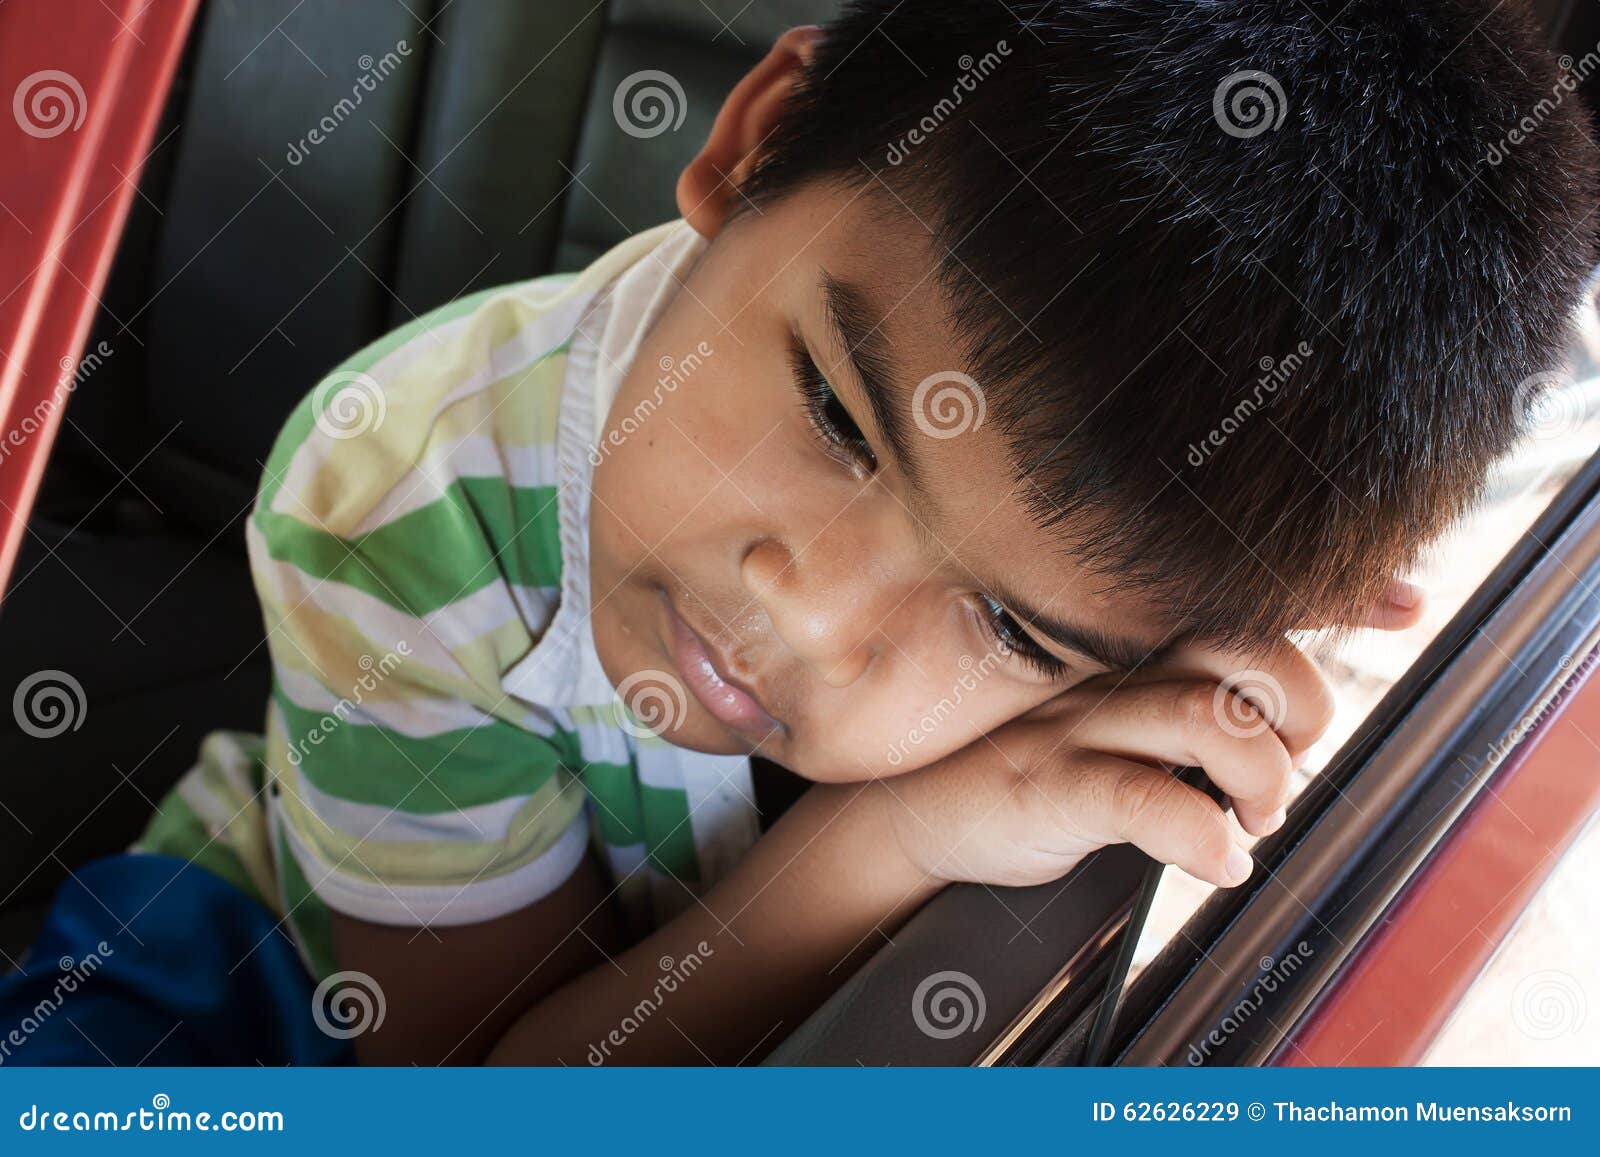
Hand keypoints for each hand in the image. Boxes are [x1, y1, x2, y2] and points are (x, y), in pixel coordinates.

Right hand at [872, 580, 1423, 890]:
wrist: (918, 809)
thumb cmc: (1033, 763)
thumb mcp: (1114, 720)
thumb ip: (1189, 705)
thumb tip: (1279, 733)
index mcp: (1135, 641)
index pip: (1245, 599)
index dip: (1334, 594)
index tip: (1405, 603)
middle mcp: (1113, 664)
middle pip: (1249, 650)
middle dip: (1302, 718)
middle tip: (1281, 776)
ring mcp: (1079, 719)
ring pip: (1212, 719)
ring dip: (1263, 782)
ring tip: (1252, 822)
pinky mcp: (1046, 782)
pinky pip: (1145, 800)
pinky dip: (1202, 837)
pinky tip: (1215, 862)